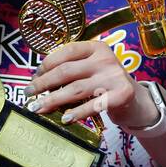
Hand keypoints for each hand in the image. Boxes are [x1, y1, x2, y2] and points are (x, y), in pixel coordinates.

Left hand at [23, 40, 158, 127]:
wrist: (136, 100)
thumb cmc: (106, 83)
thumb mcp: (93, 68)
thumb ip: (73, 69)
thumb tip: (39, 81)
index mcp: (96, 47)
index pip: (66, 52)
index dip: (46, 65)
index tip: (34, 77)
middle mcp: (105, 59)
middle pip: (66, 71)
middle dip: (43, 84)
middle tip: (28, 94)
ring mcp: (114, 77)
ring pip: (75, 89)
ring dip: (52, 100)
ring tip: (38, 108)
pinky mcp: (121, 95)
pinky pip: (92, 105)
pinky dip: (76, 113)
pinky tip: (64, 119)